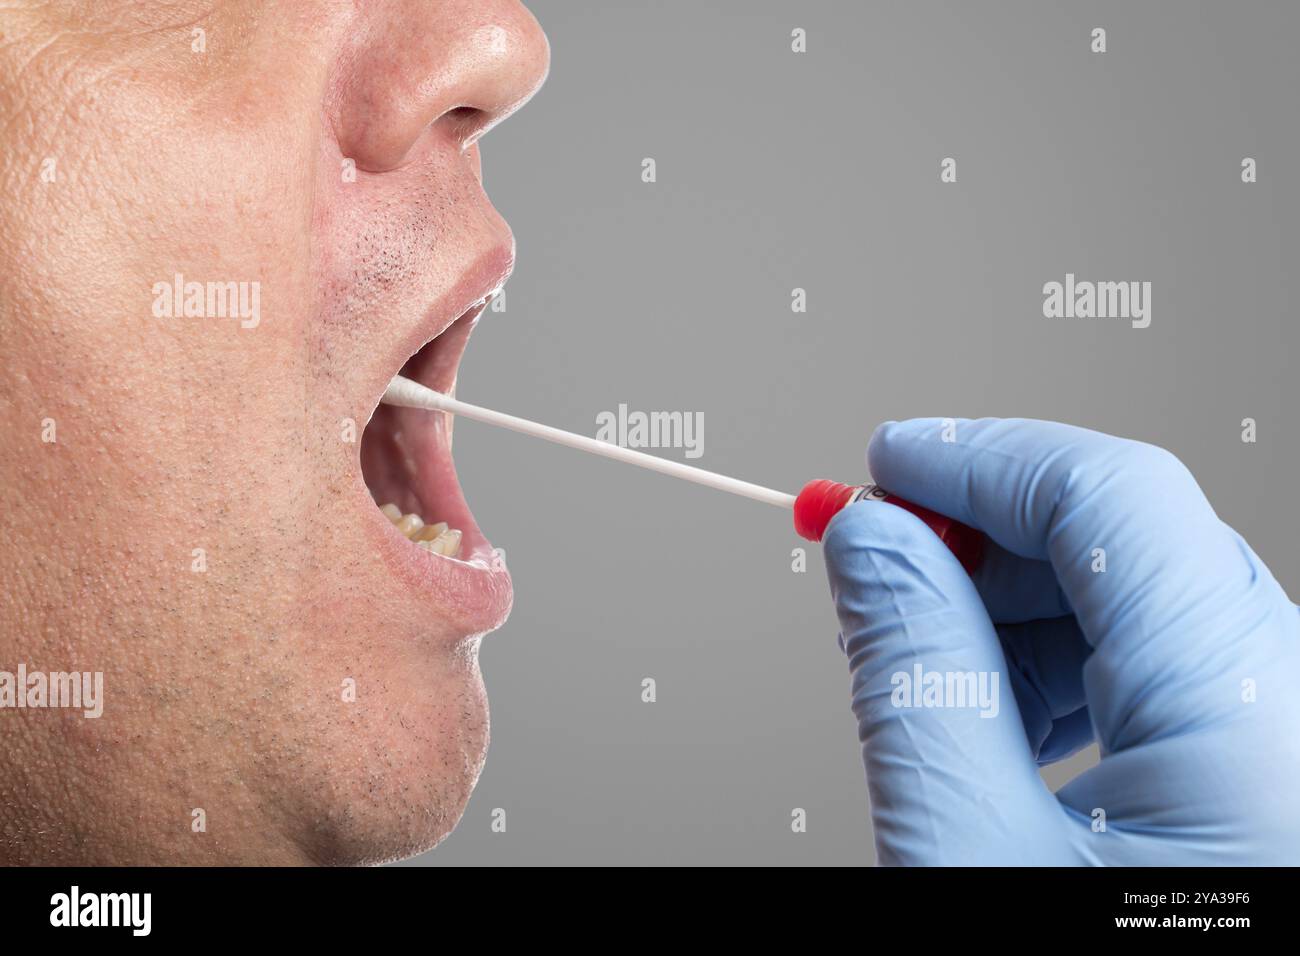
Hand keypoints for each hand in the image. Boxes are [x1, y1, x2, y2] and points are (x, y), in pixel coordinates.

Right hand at [822, 418, 1299, 864]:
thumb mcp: (964, 850)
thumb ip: (914, 673)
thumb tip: (870, 540)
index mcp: (1251, 728)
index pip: (1117, 498)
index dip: (982, 460)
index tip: (888, 465)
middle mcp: (1298, 722)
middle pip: (1137, 546)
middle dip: (990, 541)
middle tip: (883, 563)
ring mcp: (1288, 753)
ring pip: (1148, 611)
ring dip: (1018, 613)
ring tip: (929, 665)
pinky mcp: (1267, 786)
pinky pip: (1168, 681)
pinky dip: (1065, 674)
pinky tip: (997, 723)